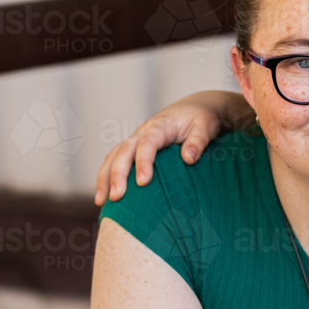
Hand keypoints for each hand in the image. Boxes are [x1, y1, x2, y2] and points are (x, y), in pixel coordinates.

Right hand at [94, 91, 249, 203]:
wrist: (194, 107)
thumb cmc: (201, 118)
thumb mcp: (206, 125)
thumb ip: (198, 140)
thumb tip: (188, 158)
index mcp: (161, 125)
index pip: (148, 143)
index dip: (143, 162)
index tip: (142, 182)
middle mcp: (143, 131)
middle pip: (124, 150)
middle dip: (117, 174)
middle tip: (117, 197)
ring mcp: (136, 139)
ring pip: (113, 156)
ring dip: (105, 177)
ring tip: (102, 201)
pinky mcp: (133, 148)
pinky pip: (115, 160)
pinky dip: (106, 176)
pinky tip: (105, 197)